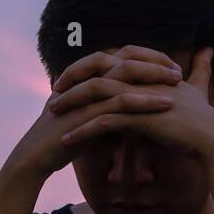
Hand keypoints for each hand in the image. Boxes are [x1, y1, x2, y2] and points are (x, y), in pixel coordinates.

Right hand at [7, 47, 182, 180]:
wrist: (36, 157)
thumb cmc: (61, 141)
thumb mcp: (87, 120)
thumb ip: (106, 112)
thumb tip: (129, 117)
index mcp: (84, 77)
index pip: (120, 56)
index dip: (145, 59)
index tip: (169, 68)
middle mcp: (84, 78)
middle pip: (124, 57)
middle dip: (153, 61)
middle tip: (178, 71)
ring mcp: (84, 92)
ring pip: (124, 73)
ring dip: (153, 75)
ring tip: (178, 82)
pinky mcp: (85, 110)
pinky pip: (119, 100)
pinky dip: (144, 100)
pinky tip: (165, 103)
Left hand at [49, 46, 213, 159]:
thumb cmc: (204, 118)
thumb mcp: (198, 87)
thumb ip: (199, 68)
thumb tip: (208, 49)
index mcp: (149, 71)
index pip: (112, 62)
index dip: (90, 68)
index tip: (73, 78)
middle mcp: (141, 79)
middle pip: (97, 72)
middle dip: (72, 80)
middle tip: (53, 91)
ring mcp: (139, 97)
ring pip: (95, 94)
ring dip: (71, 104)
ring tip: (51, 114)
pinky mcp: (139, 118)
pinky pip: (102, 122)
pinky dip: (82, 131)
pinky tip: (66, 141)